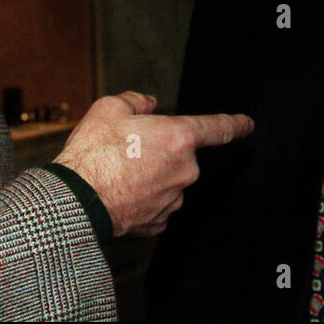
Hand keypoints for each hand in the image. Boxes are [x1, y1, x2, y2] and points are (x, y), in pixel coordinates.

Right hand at [52, 92, 253, 237]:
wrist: (77, 201)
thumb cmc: (93, 153)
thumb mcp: (109, 109)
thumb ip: (135, 101)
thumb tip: (147, 103)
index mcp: (179, 138)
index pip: (218, 128)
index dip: (235, 124)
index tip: (247, 124)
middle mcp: (185, 170)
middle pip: (181, 155)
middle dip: (160, 151)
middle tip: (126, 149)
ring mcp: (174, 199)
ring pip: (168, 181)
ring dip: (150, 176)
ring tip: (117, 173)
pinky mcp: (160, 222)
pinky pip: (156, 204)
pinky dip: (142, 198)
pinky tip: (120, 193)